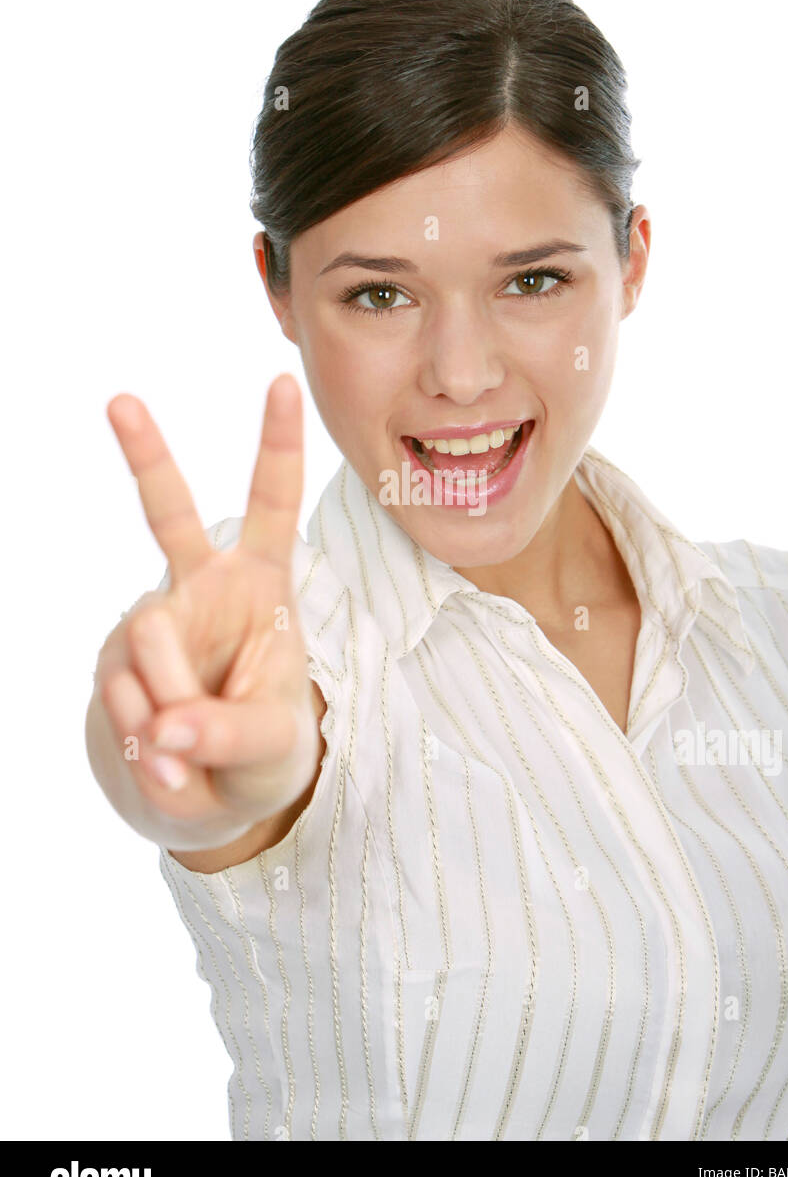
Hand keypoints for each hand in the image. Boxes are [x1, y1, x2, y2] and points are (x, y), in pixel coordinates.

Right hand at [96, 374, 319, 836]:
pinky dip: (147, 742)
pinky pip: (123, 696)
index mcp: (263, 583)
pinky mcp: (115, 664)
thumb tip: (165, 725)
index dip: (277, 445)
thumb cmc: (264, 752)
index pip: (273, 505)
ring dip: (172, 711)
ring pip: (149, 642)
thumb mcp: (271, 748)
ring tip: (192, 756)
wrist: (209, 795)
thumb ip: (228, 734)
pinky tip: (165, 760)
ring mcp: (153, 622)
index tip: (282, 380)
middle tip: (121, 398)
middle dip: (146, 454)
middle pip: (170, 511)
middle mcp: (204, 588)